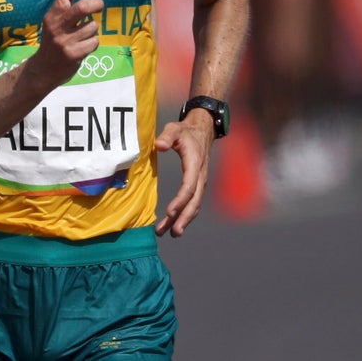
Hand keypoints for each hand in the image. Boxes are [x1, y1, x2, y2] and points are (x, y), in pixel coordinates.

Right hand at [27, 0, 103, 86]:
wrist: (44, 70)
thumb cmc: (52, 39)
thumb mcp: (54, 19)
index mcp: (50, 18)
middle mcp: (56, 29)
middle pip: (81, 9)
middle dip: (95, 4)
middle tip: (99, 6)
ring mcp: (65, 42)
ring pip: (92, 26)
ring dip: (91, 31)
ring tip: (81, 37)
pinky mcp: (74, 55)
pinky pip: (94, 42)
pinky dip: (92, 43)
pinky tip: (83, 47)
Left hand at [154, 111, 214, 237]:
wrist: (202, 130)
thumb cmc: (185, 130)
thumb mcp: (174, 129)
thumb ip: (167, 136)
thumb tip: (160, 146)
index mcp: (195, 163)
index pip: (189, 186)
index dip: (180, 200)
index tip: (170, 212)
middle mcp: (200, 176)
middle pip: (194, 201)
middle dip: (183, 217)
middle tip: (172, 232)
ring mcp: (200, 181)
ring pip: (194, 204)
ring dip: (184, 219)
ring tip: (170, 233)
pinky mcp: (197, 184)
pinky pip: (193, 202)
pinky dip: (185, 213)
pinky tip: (174, 223)